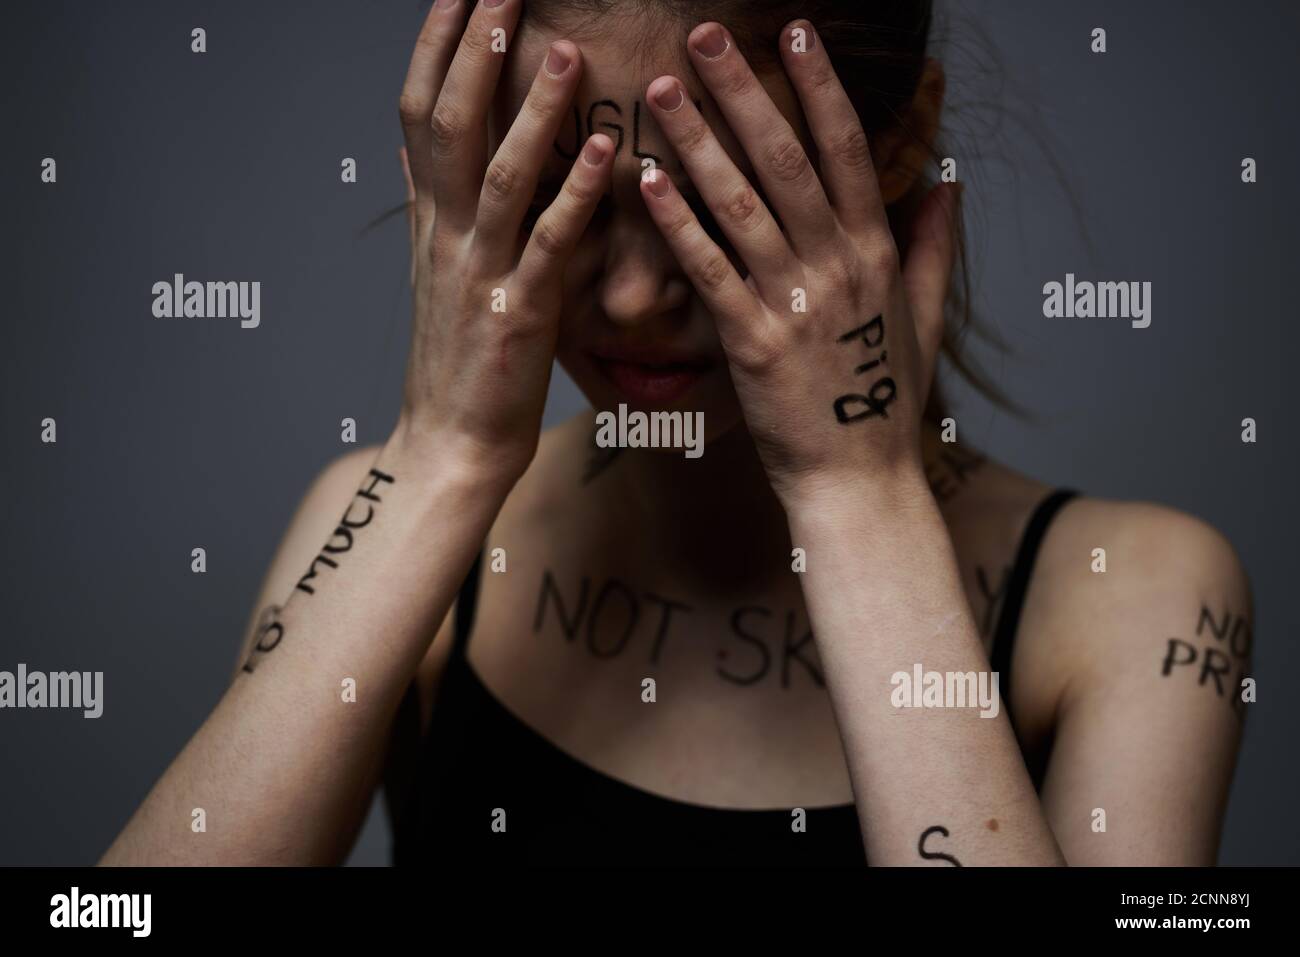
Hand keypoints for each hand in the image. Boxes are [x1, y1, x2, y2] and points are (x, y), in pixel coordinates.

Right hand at [395, 0, 612, 483]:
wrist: (449, 443)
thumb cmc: (457, 359)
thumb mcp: (433, 271)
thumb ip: (428, 203)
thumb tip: (410, 145)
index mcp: (429, 221)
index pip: (418, 114)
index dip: (435, 48)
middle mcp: (445, 236)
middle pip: (448, 125)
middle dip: (474, 51)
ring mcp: (478, 273)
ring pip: (498, 175)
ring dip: (529, 110)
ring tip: (561, 49)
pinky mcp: (517, 314)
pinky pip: (547, 244)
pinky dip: (575, 195)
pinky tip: (603, 153)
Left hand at [638, 19, 959, 506]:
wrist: (860, 483)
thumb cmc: (885, 403)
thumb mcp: (925, 318)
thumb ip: (934, 247)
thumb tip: (950, 182)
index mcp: (876, 252)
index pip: (849, 149)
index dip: (820, 86)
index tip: (796, 32)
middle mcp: (837, 265)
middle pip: (786, 159)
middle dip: (743, 91)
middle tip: (702, 34)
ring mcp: (794, 302)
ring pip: (741, 204)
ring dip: (698, 141)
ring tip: (660, 87)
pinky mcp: (752, 343)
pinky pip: (711, 271)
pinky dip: (679, 224)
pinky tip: (647, 180)